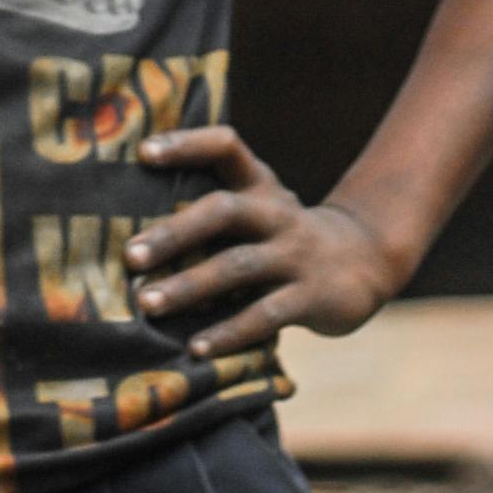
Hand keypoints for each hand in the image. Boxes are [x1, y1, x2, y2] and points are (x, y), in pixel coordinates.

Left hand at [126, 126, 397, 357]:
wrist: (363, 260)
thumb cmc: (283, 235)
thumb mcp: (257, 208)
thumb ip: (211, 209)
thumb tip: (129, 230)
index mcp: (259, 183)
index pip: (225, 146)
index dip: (186, 144)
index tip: (142, 152)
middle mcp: (276, 212)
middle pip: (223, 210)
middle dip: (174, 233)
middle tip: (130, 256)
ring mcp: (295, 253)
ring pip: (238, 266)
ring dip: (190, 286)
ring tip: (148, 305)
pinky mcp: (311, 295)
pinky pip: (265, 315)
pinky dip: (228, 332)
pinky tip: (196, 348)